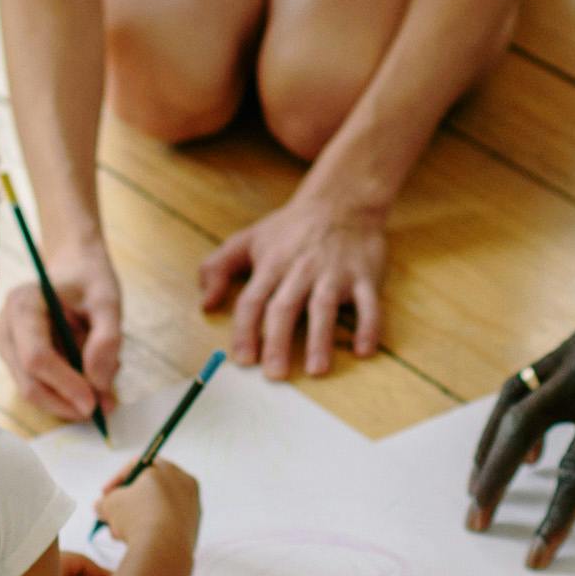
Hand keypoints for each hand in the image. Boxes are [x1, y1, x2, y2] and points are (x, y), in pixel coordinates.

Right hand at [0, 238, 121, 424]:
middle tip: (106, 408)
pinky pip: (39, 386)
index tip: (95, 403)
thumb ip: (107, 340)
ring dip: (70, 396)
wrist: (73, 267)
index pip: (36, 357)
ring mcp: (6, 344)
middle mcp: (5, 326)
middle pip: (29, 383)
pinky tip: (89, 371)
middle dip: (68, 402)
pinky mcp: (14, 358)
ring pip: (33, 390)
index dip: (65, 385)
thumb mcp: (108, 301)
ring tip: (104, 375)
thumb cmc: (90, 280)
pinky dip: (66, 390)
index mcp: (23, 304)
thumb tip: (98, 384)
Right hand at [95, 457, 199, 564]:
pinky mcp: (193, 530)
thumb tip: (101, 507)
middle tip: (112, 514)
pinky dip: (152, 531)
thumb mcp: (110, 504)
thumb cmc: (136, 517)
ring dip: (136, 520)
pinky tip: (137, 543)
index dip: (117, 480)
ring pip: (157, 510)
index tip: (104, 495)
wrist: (164, 549)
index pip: (139, 466)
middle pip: (149, 490)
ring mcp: (192, 508)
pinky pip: (167, 525)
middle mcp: (185, 484)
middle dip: (127, 503)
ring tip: (120, 534)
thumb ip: (105, 502)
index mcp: (168, 469)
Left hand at [199, 189, 388, 378]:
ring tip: (316, 370)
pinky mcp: (364, 276)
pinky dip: (368, 327)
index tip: (243, 360)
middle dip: (278, 342)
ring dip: (320, 339)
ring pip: (324, 306)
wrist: (341, 201)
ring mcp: (335, 273)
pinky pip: (368, 303)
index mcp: (272, 264)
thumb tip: (206, 304)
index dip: (246, 331)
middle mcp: (302, 270)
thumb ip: (217, 268)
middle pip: (285, 307)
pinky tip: (363, 351)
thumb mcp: (246, 240)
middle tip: (274, 375)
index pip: (254, 300)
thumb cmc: (289, 229)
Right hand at [467, 235, 574, 566]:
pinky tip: (531, 438)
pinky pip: (534, 375)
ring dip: (491, 442)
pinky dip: (520, 408)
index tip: (536, 553)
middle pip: (521, 429)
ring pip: (515, 397)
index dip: (557, 514)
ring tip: (478, 480)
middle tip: (476, 521)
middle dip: (495, 479)